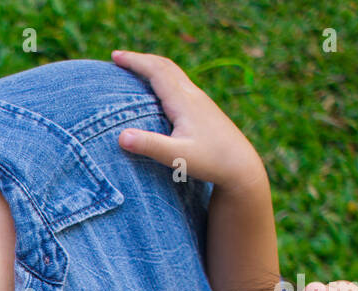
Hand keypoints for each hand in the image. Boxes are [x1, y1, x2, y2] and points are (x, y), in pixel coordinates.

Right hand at [111, 49, 265, 191]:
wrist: (242, 166)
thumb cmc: (211, 162)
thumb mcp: (177, 157)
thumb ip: (150, 146)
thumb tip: (121, 136)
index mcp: (184, 101)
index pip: (156, 71)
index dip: (135, 61)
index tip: (115, 56)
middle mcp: (193, 95)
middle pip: (165, 66)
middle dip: (141, 60)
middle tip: (119, 57)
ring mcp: (200, 101)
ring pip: (174, 73)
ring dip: (153, 67)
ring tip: (135, 69)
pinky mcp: (204, 109)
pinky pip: (180, 84)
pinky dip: (164, 78)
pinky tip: (159, 90)